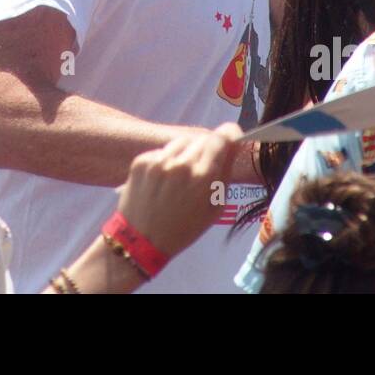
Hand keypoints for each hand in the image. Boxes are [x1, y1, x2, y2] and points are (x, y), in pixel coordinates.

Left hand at [116, 123, 241, 258]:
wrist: (141, 240)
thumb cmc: (184, 228)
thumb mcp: (215, 207)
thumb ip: (225, 173)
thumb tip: (233, 146)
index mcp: (203, 176)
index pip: (222, 137)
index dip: (229, 133)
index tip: (231, 136)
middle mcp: (181, 163)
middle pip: (203, 139)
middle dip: (208, 149)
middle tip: (203, 168)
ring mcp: (159, 160)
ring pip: (182, 142)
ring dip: (186, 153)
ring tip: (180, 176)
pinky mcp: (141, 160)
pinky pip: (162, 151)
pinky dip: (166, 161)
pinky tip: (163, 181)